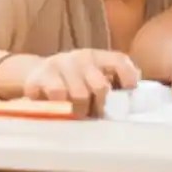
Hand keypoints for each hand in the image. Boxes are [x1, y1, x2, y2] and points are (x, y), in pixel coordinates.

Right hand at [21, 49, 141, 116]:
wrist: (35, 75)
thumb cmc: (72, 81)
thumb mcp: (93, 75)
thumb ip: (115, 80)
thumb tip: (136, 91)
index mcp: (96, 56)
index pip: (118, 60)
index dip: (128, 76)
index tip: (129, 91)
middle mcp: (78, 58)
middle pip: (100, 86)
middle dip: (99, 106)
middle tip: (93, 113)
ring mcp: (56, 66)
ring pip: (78, 95)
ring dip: (80, 111)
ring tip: (76, 114)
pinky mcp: (37, 79)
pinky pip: (55, 98)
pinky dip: (60, 109)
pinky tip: (59, 110)